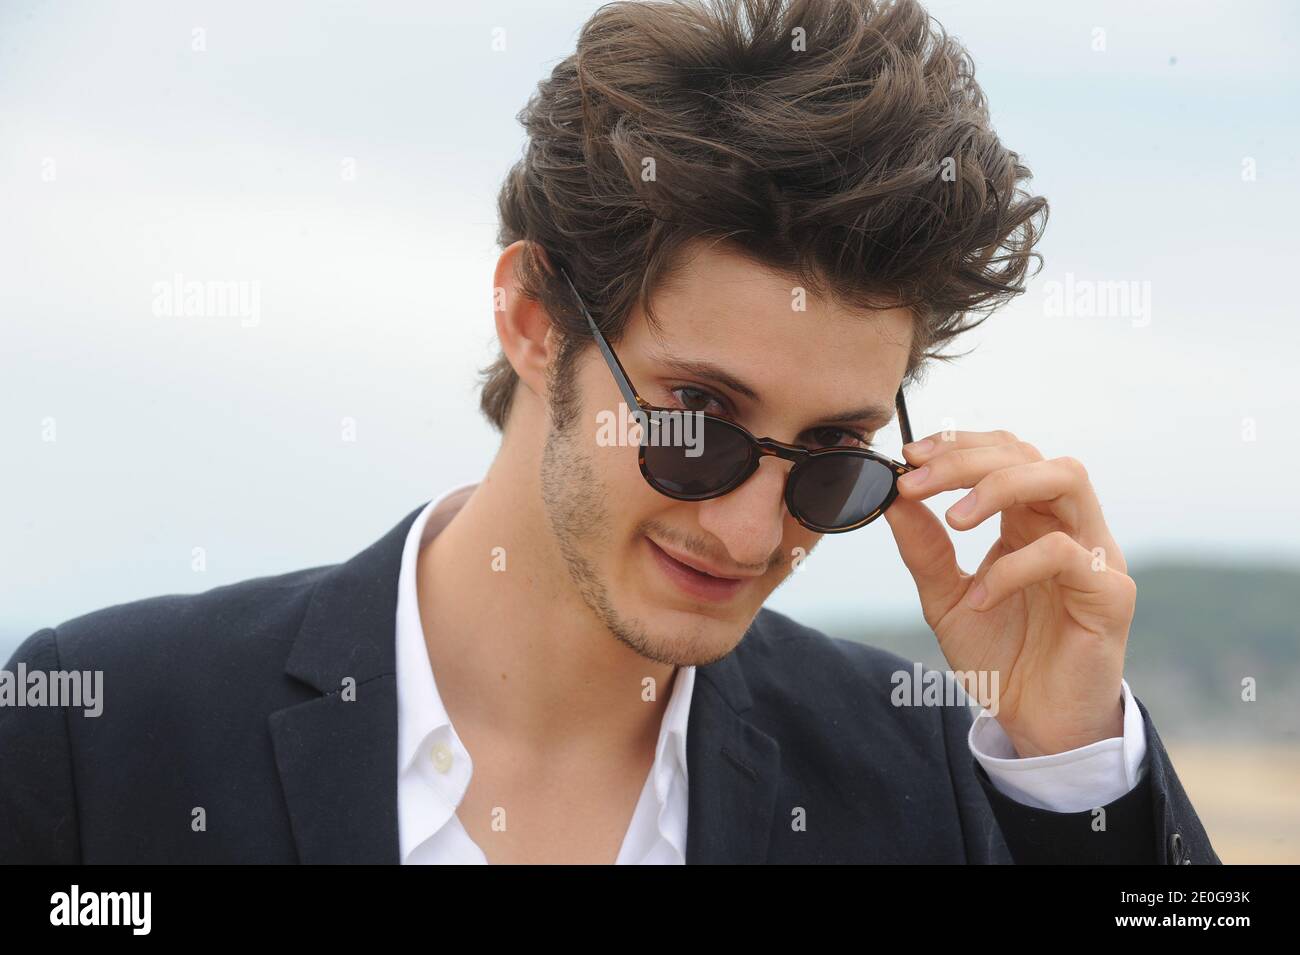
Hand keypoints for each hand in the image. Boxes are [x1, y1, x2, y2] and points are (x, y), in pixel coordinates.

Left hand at [883, 429, 1132, 755]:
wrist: (1033, 724)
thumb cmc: (1000, 657)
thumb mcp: (946, 599)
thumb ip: (925, 549)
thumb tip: (894, 496)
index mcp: (1030, 520)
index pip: (1004, 452)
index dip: (958, 445)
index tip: (909, 457)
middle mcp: (1067, 526)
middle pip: (1029, 454)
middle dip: (966, 460)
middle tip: (916, 482)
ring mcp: (1095, 554)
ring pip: (1065, 477)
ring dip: (1000, 486)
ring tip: (953, 520)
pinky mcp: (1112, 594)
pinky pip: (1066, 554)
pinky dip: (1013, 568)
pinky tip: (980, 598)